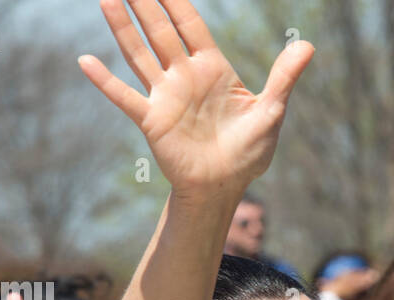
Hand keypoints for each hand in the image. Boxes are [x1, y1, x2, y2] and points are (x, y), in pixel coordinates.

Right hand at [79, 0, 312, 195]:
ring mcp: (165, 96)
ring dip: (122, 27)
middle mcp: (184, 76)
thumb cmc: (249, 152)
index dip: (175, 0)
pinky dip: (105, 81)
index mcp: (212, 68)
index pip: (190, 24)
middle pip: (160, 31)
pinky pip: (125, 97)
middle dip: (145, 3)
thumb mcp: (271, 112)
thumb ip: (284, 77)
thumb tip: (308, 45)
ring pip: (139, 54)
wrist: (225, 187)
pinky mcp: (153, 121)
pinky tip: (85, 61)